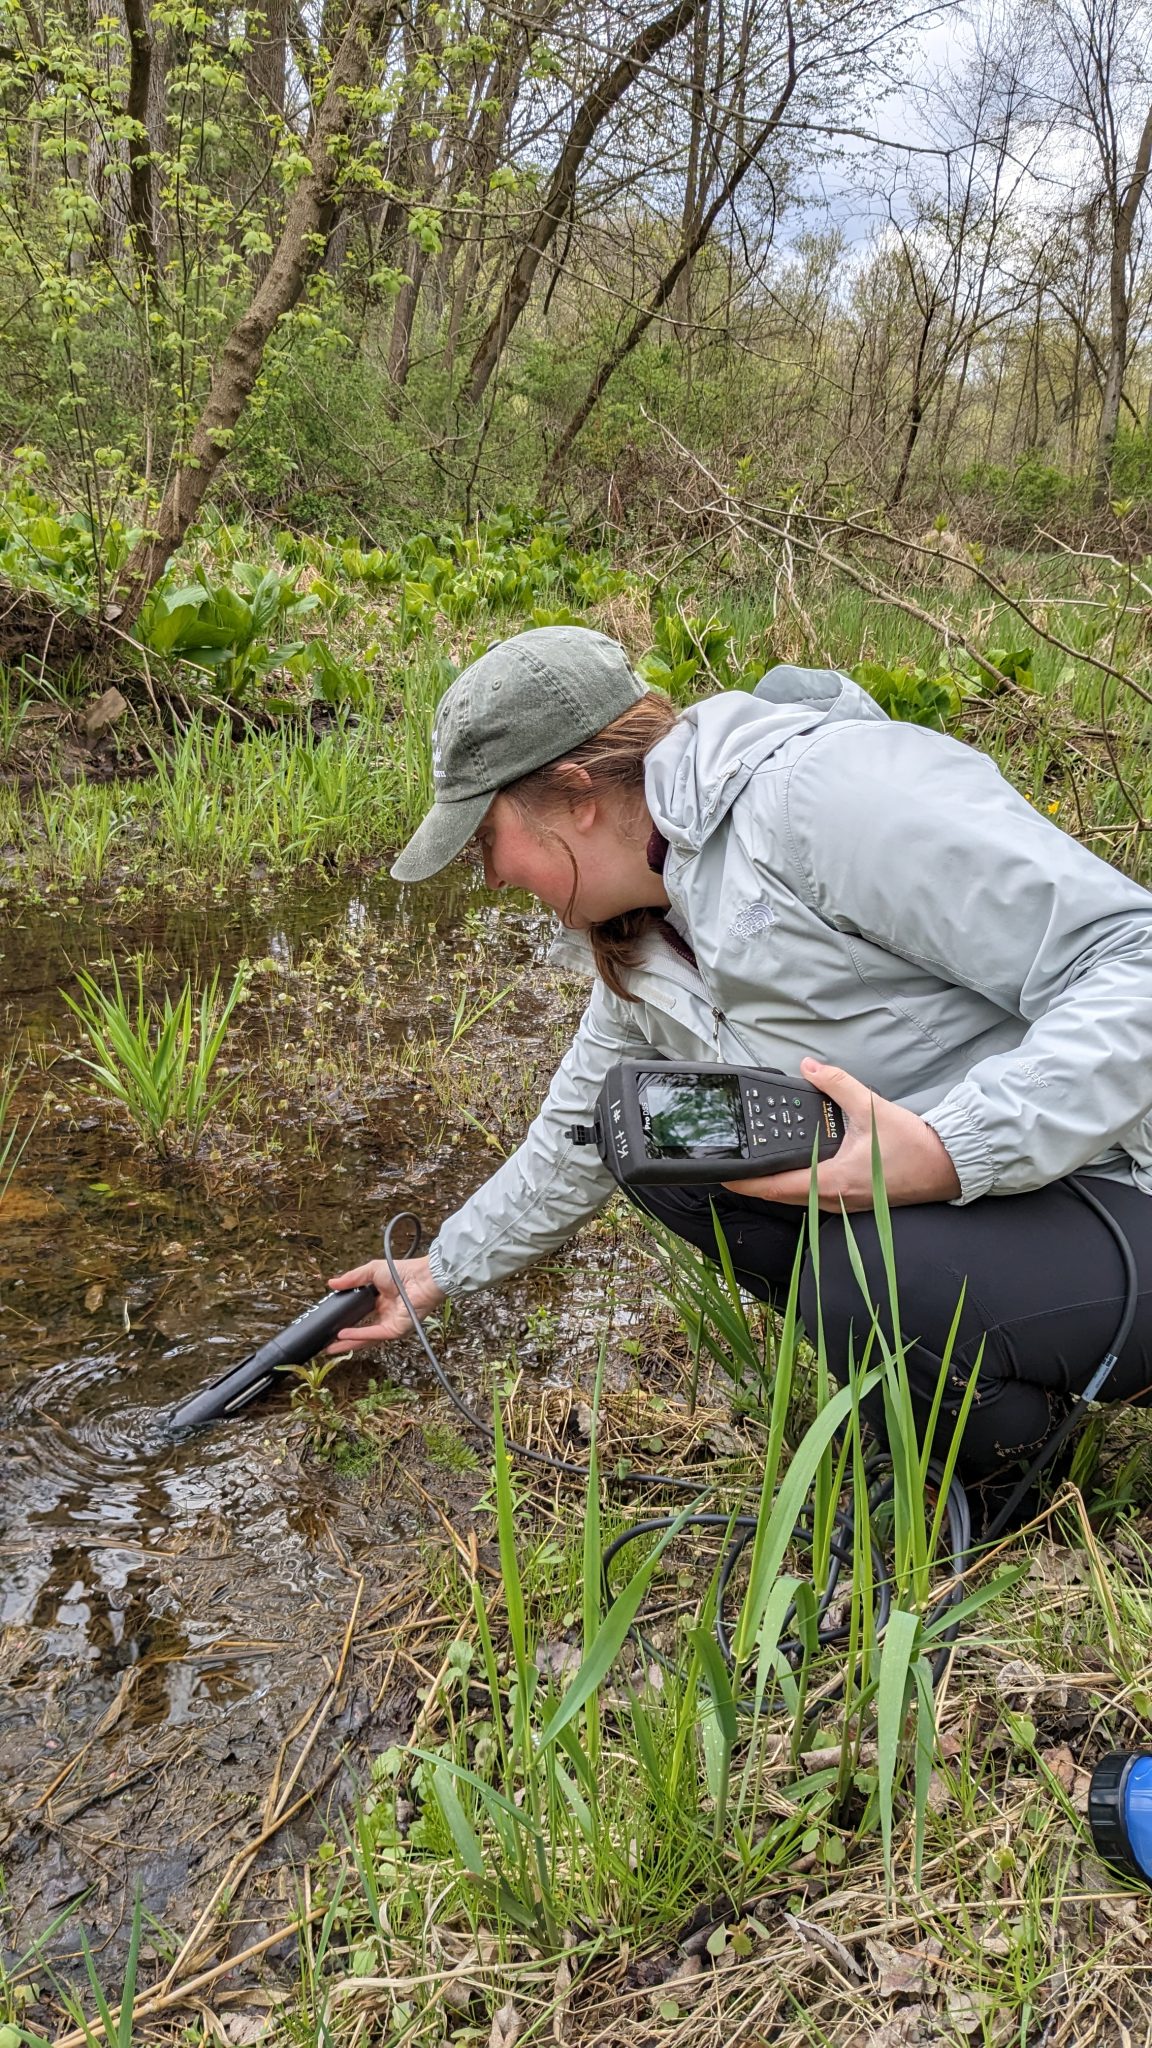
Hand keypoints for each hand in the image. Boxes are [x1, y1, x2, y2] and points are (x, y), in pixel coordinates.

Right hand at [325, 1253, 445, 1346]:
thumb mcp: (371, 1271)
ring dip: (348, 1343)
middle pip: (361, 1332)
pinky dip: (358, 1335)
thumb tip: (332, 1283)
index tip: (330, 1323)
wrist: (422, 1277)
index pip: (360, 1316)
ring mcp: (390, 1324)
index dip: (345, 1320)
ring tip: (330, 1347)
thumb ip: (352, 1279)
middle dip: (343, 1339)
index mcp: (381, 1303)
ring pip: (365, 1338)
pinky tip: (343, 1335)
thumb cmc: (402, 1272)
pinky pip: (373, 1334)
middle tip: (326, 1343)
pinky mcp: (395, 1330)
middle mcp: (385, 1316)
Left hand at [723, 1058, 961, 1211]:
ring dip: (777, 1187)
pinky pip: (815, 1199)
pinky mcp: (854, 1202)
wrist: (947, 1167)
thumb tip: (810, 1065)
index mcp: (832, 1181)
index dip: (747, 1182)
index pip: (776, 1186)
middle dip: (756, 1184)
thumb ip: (836, 1083)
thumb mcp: (870, 1107)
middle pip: (781, 1197)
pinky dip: (798, 1187)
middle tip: (733, 1168)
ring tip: (757, 1170)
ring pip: (798, 1200)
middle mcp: (834, 1199)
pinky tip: (795, 1171)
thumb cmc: (914, 1145)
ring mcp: (845, 1205)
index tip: (724, 1175)